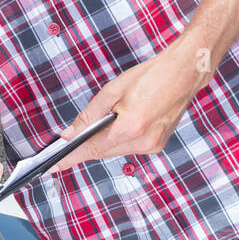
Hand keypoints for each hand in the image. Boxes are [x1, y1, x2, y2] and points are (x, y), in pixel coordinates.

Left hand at [49, 39, 209, 171]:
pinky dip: (118, 140)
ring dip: (103, 142)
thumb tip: (71, 133)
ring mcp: (154, 146)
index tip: (54, 165)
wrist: (184, 73)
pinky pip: (129, 147)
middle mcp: (144, 142)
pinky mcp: (159, 145)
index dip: (71, 158)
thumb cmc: (151, 76)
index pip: (92, 149)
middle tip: (68, 141)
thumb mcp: (113, 90)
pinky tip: (115, 127)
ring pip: (116, 150)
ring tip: (95, 127)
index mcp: (131, 127)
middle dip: (85, 147)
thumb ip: (89, 115)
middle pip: (103, 152)